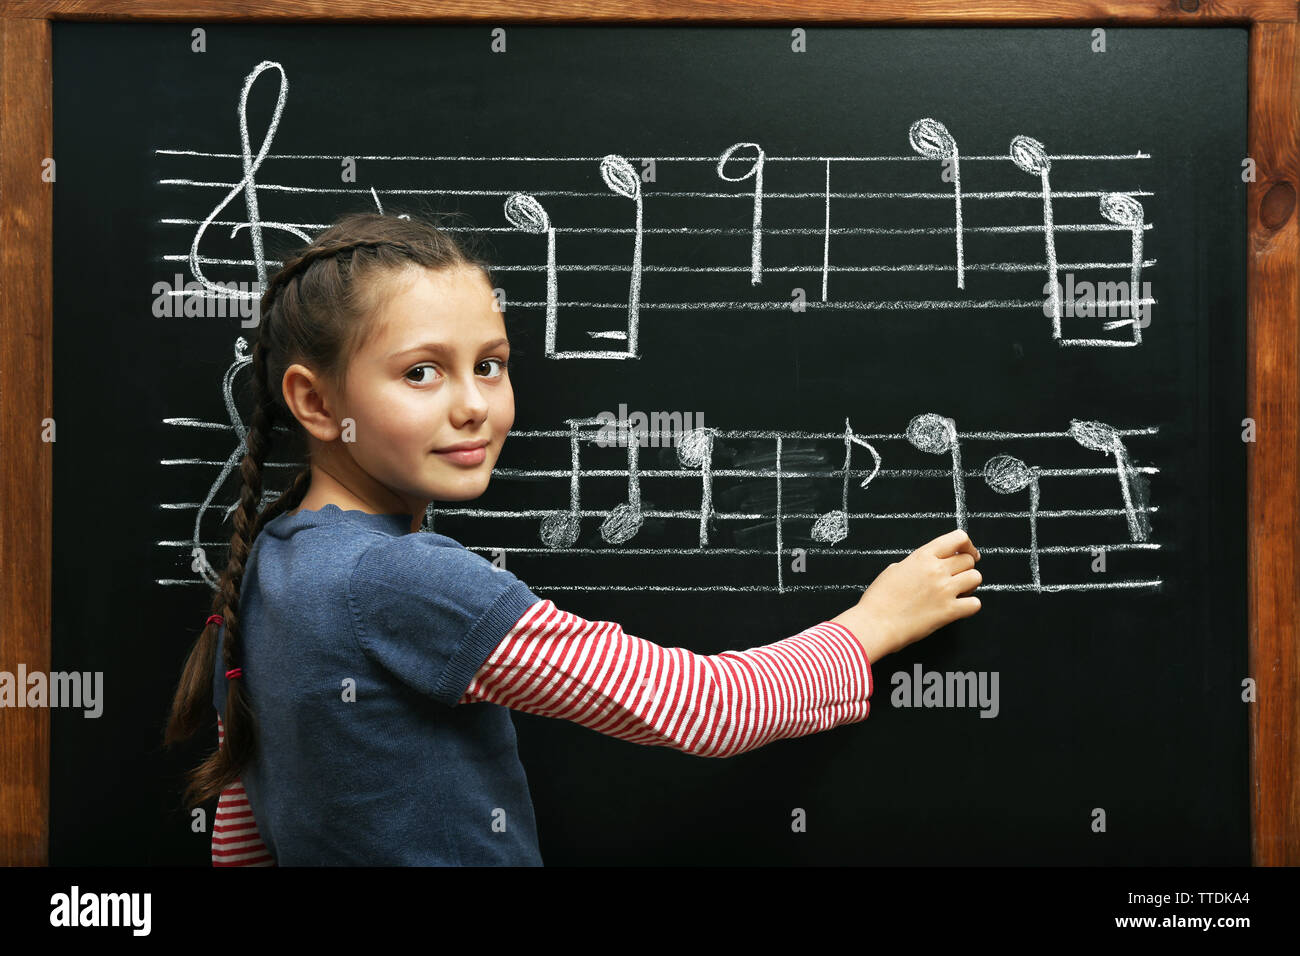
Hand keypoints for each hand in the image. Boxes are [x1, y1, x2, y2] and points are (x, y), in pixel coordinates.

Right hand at [831, 528, 981, 662]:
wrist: (875, 623)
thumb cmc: (879, 599)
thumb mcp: (894, 570)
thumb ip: (915, 564)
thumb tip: (925, 566)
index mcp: (922, 557)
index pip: (957, 538)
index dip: (967, 545)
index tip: (967, 553)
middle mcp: (936, 570)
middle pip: (969, 560)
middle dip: (965, 568)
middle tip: (957, 578)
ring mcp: (944, 590)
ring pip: (976, 578)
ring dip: (970, 585)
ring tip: (958, 593)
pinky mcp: (949, 611)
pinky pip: (975, 604)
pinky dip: (970, 606)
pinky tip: (959, 608)